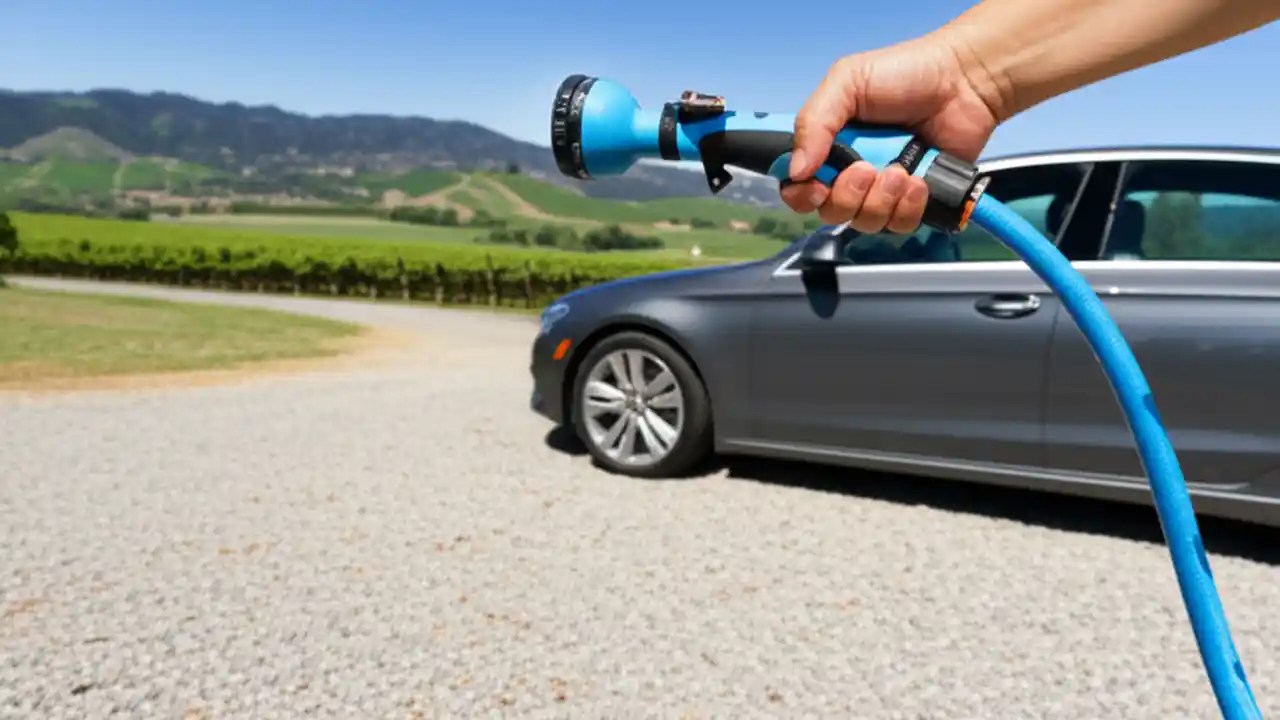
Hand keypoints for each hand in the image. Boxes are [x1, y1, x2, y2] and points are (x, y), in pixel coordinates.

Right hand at [782, 32, 1002, 233]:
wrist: (963, 82)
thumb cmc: (905, 73)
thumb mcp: (847, 82)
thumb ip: (814, 121)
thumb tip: (795, 170)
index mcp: (828, 145)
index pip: (797, 186)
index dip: (801, 195)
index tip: (817, 185)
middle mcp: (849, 172)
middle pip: (830, 212)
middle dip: (847, 195)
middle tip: (867, 169)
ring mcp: (881, 190)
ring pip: (864, 222)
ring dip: (880, 200)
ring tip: (901, 171)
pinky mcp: (912, 202)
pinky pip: (898, 225)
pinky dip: (907, 208)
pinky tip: (918, 181)